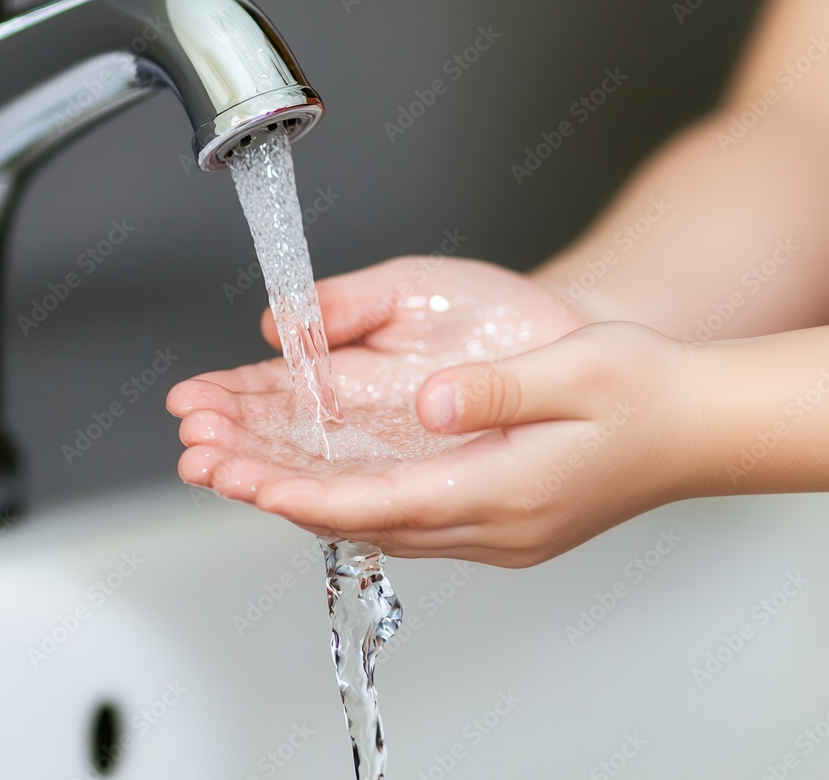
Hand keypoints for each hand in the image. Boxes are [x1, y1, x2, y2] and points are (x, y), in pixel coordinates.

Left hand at [171, 317, 711, 566]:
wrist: (692, 423)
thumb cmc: (641, 392)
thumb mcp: (580, 371)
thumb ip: (501, 392)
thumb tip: (430, 405)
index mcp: (506, 492)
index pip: (385, 504)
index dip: (308, 494)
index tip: (246, 479)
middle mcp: (489, 522)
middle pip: (361, 517)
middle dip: (278, 491)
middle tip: (206, 461)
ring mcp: (489, 525)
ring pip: (372, 515)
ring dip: (300, 490)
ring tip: (229, 459)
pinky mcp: (489, 512)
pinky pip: (397, 508)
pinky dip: (342, 489)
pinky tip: (306, 468)